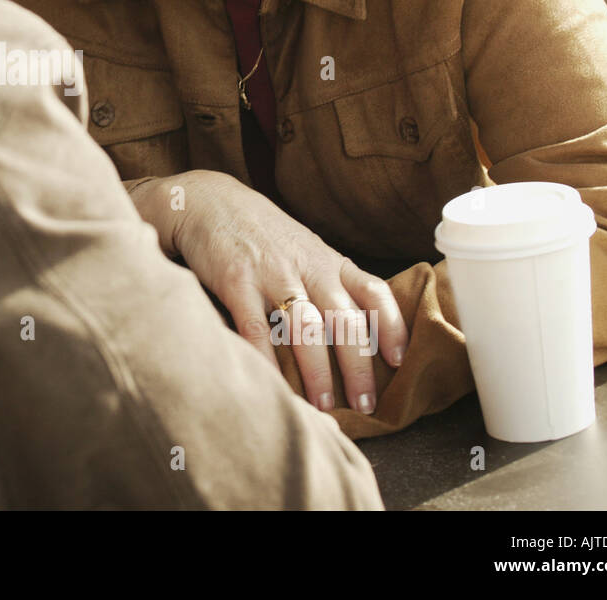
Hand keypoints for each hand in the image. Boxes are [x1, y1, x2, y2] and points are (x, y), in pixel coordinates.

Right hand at [129, 170, 408, 413]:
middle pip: (345, 320)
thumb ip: (326, 280)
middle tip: (365, 404)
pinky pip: (256, 329)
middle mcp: (306, 267)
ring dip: (318, 371)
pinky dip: (267, 361)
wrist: (207, 201)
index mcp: (327, 261)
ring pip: (306, 328)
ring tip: (324, 404)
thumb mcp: (302, 248)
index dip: (391, 326)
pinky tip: (274, 385)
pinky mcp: (236, 280)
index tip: (399, 360)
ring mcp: (271, 273)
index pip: (373, 291)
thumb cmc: (258, 232)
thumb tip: (355, 327)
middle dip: (359, 366)